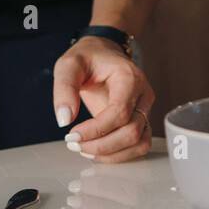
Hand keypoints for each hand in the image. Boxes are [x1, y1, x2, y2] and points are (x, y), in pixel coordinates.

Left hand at [53, 36, 154, 162]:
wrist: (103, 55)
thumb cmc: (88, 58)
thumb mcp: (69, 65)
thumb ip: (64, 89)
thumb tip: (64, 120)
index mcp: (130, 78)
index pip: (120, 112)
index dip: (96, 129)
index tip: (71, 135)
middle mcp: (143, 95)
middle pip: (132, 131)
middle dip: (101, 145)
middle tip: (73, 144)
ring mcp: (144, 109)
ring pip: (139, 142)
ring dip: (112, 153)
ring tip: (84, 150)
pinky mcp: (140, 120)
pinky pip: (139, 144)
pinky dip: (120, 154)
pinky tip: (97, 151)